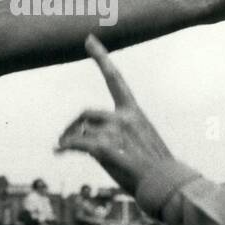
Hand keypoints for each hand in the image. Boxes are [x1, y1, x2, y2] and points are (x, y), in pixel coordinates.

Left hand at [56, 36, 173, 195]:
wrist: (166, 185)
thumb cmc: (155, 169)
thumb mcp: (142, 143)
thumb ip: (120, 135)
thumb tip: (90, 139)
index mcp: (134, 112)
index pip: (115, 78)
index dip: (101, 57)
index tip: (89, 39)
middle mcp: (123, 117)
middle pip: (85, 113)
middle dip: (71, 126)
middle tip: (62, 138)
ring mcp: (114, 132)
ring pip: (80, 131)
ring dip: (68, 140)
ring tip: (62, 149)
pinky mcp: (105, 148)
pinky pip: (76, 144)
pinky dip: (64, 147)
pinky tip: (58, 152)